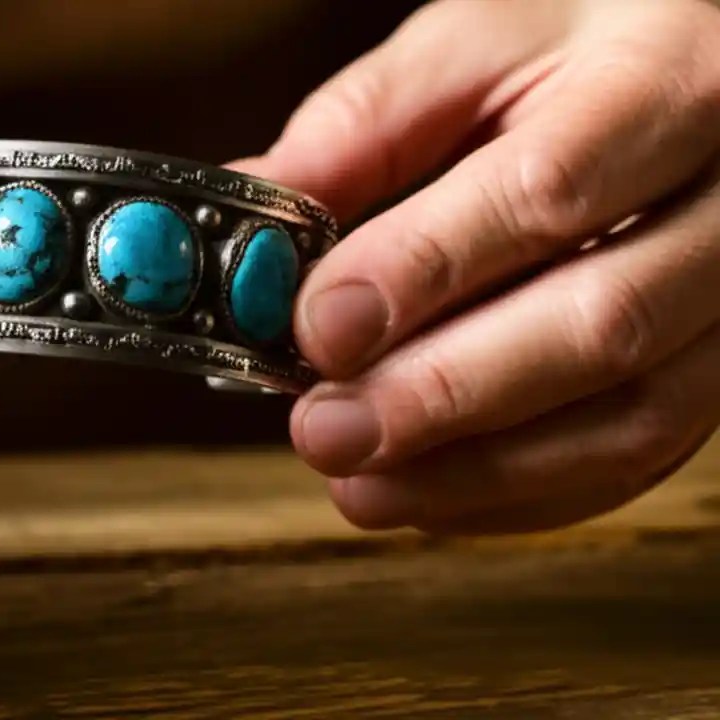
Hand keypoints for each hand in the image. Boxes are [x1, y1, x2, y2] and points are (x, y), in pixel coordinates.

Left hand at [234, 0, 719, 533]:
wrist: (698, 63)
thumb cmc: (587, 41)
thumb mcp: (479, 38)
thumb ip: (367, 127)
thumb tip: (256, 232)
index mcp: (667, 81)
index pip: (547, 192)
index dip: (422, 271)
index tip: (317, 324)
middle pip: (601, 325)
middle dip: (442, 394)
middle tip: (324, 428)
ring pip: (634, 416)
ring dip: (477, 470)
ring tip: (358, 481)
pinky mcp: (719, 366)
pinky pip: (641, 457)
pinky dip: (522, 491)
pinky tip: (426, 490)